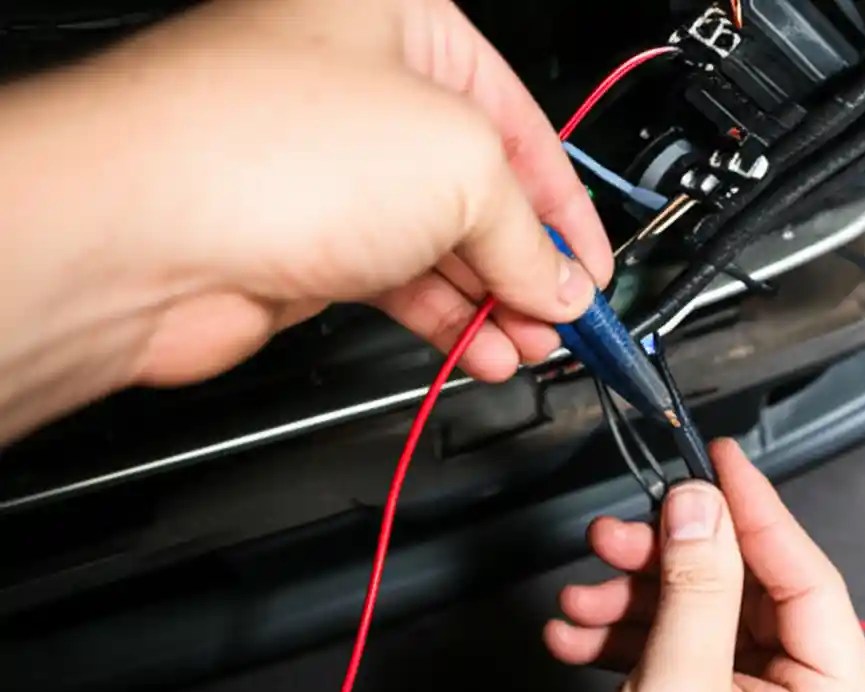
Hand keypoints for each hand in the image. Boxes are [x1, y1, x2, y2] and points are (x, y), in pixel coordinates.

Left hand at [0, 0, 610, 439]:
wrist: (135, 233)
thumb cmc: (262, 147)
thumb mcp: (461, 166)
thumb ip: (527, 234)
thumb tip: (559, 281)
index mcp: (401, 21)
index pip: (518, 117)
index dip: (568, 200)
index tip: (594, 263)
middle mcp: (360, 89)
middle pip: (477, 186)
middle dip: (529, 261)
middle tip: (569, 315)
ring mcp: (325, 169)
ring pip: (435, 242)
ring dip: (492, 302)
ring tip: (532, 346)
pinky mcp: (299, 242)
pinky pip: (394, 282)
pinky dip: (444, 320)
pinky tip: (480, 352)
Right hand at [545, 440, 864, 691]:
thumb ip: (695, 593)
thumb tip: (702, 506)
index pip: (808, 576)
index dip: (759, 508)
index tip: (720, 456)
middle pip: (742, 594)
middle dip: (668, 561)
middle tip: (619, 535)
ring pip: (697, 622)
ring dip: (629, 601)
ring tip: (580, 600)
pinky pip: (670, 658)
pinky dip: (620, 641)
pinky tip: (576, 637)